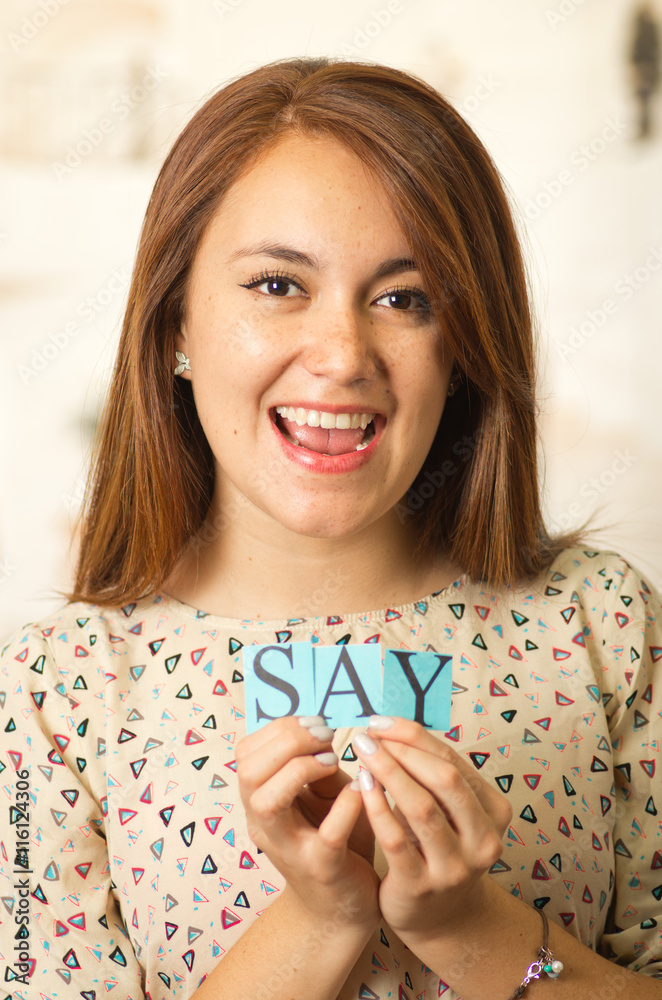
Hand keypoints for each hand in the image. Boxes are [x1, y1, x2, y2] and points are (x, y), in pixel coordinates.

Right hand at [236, 716, 379, 929]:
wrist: (342, 907)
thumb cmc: (333, 838)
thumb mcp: (321, 794)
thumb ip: (317, 763)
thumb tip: (322, 726)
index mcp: (259, 802)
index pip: (246, 754)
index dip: (279, 729)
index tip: (316, 723)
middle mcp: (265, 825)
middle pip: (249, 773)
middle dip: (288, 742)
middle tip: (326, 736)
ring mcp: (289, 849)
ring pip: (267, 802)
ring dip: (300, 769)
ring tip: (332, 762)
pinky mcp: (323, 869)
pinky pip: (327, 835)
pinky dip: (345, 806)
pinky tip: (359, 791)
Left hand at [353, 716, 511, 946]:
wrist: (440, 919)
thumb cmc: (438, 848)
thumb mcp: (450, 812)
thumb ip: (432, 775)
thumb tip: (391, 727)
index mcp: (495, 811)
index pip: (452, 760)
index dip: (414, 736)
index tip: (381, 722)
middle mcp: (483, 840)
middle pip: (444, 780)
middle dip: (403, 751)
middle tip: (369, 736)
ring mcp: (455, 867)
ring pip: (422, 807)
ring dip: (389, 773)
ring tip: (362, 754)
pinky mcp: (422, 887)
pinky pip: (396, 839)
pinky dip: (377, 808)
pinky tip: (360, 786)